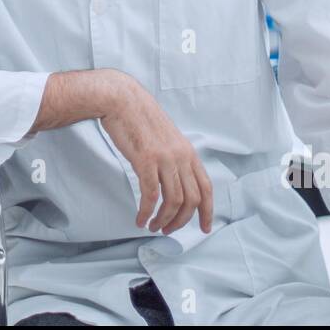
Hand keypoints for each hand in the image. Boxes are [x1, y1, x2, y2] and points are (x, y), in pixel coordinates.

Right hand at [99, 72, 213, 234]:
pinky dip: (146, 211)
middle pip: (191, 200)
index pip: (206, 187)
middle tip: (168, 230)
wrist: (121, 99)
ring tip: (153, 226)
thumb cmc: (139, 117)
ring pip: (173, 201)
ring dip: (164, 220)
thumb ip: (173, 156)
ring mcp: (164, 158)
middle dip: (181, 221)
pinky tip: (140, 218)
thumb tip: (174, 178)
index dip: (208, 211)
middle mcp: (181, 156)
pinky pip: (151, 195)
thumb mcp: (166, 137)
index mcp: (188, 152)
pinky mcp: (146, 160)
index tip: (205, 227)